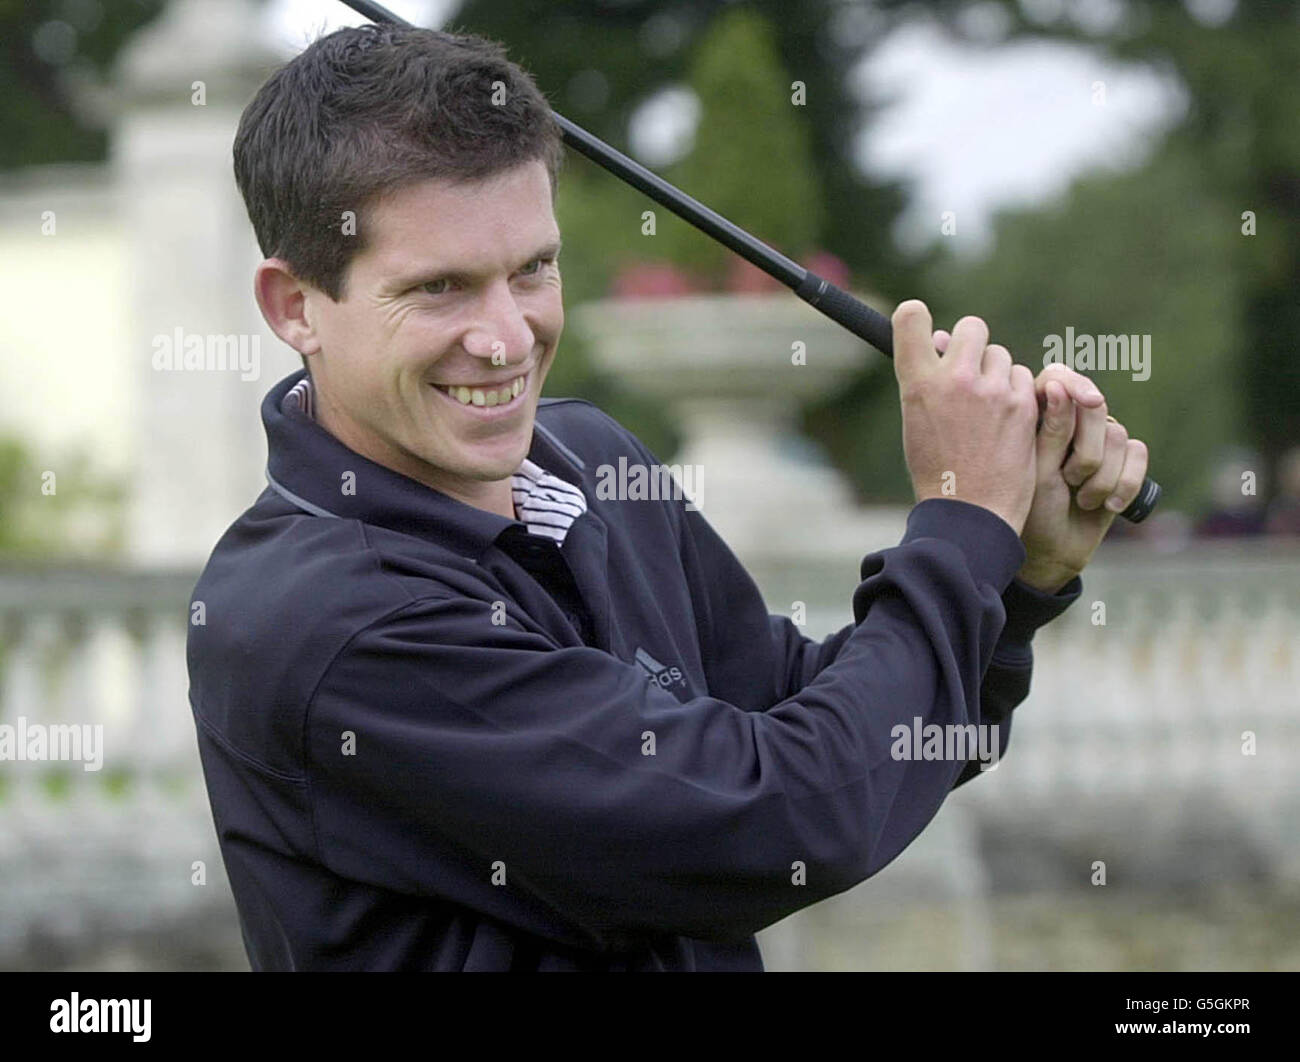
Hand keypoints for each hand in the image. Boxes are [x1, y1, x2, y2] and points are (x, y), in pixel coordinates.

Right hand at [893, 300, 1037, 534]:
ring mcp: (992, 390)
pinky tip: (1007, 423)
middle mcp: (953, 378)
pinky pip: (1024, 379)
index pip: (912, 315)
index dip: (918, 318)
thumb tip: (941, 340)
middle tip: (968, 375)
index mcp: (916, 382)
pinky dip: (1019, 395)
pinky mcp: (1023, 404)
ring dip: (997, 375)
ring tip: (987, 412)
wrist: (970, 513)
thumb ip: (927, 380)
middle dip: (971, 347)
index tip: (924, 330)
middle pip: (971, 328)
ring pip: (1001, 356)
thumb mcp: (916, 421)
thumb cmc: (937, 471)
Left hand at [936, 357, 1147, 591]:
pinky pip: (1138, 453)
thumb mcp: (1036, 470)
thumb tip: (1058, 385)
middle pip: (1096, 408)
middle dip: (1087, 451)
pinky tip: (1108, 506)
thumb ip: (1050, 429)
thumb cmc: (1031, 509)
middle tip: (1069, 479)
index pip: (1059, 378)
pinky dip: (1125, 483)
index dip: (1076, 385)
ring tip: (1080, 499)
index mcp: (1039, 417)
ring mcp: (1098, 441)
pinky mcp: (1123, 460)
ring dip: (1101, 477)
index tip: (1090, 401)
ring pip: (1118, 434)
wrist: (1051, 553)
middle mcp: (1070, 423)